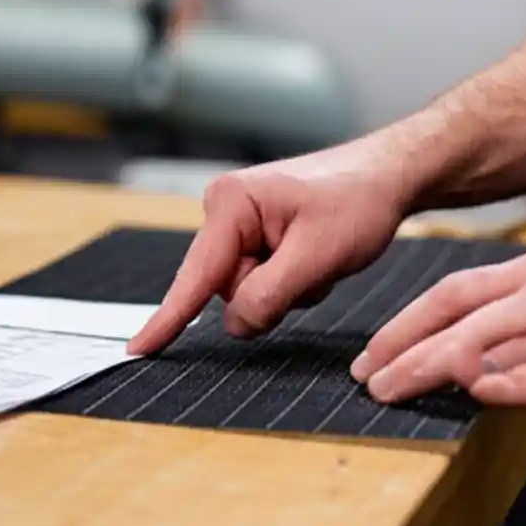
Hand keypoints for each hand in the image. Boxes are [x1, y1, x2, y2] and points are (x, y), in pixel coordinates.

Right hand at [128, 141, 411, 353]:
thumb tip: (234, 326)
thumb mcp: (317, 256)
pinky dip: (290, 281)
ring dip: (285, 288)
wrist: (388, 176)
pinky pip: (260, 280)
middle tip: (313, 267)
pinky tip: (313, 257)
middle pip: (226, 288)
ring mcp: (238, 224)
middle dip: (269, 293)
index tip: (137, 350)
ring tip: (318, 256)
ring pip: (246, 289)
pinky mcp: (254, 235)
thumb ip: (268, 295)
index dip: (167, 319)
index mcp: (229, 205)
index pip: (195, 277)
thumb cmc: (358, 202)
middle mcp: (223, 211)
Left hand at [351, 246, 525, 405]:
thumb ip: (521, 309)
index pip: (452, 291)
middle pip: (453, 321)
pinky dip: (490, 388)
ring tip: (393, 392)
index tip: (375, 349)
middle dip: (400, 350)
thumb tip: (460, 351)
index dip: (405, 322)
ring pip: (476, 349)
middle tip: (369, 377)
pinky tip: (463, 396)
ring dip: (425, 372)